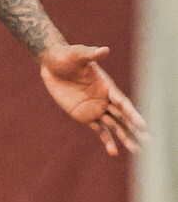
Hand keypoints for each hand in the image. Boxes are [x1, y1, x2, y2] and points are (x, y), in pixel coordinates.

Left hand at [39, 43, 146, 157]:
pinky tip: (113, 152)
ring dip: (125, 137)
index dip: (133, 114)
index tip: (143, 126)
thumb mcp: (78, 54)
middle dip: (135, 129)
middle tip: (149, 141)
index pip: (123, 103)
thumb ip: (91, 54)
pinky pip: (98, 130)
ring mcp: (96, 108)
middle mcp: (105, 99)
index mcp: (107, 86)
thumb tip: (104, 50)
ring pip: (114, 126)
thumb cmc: (66, 56)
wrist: (52, 64)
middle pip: (123, 117)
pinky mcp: (84, 115)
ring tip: (138, 150)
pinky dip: (106, 140)